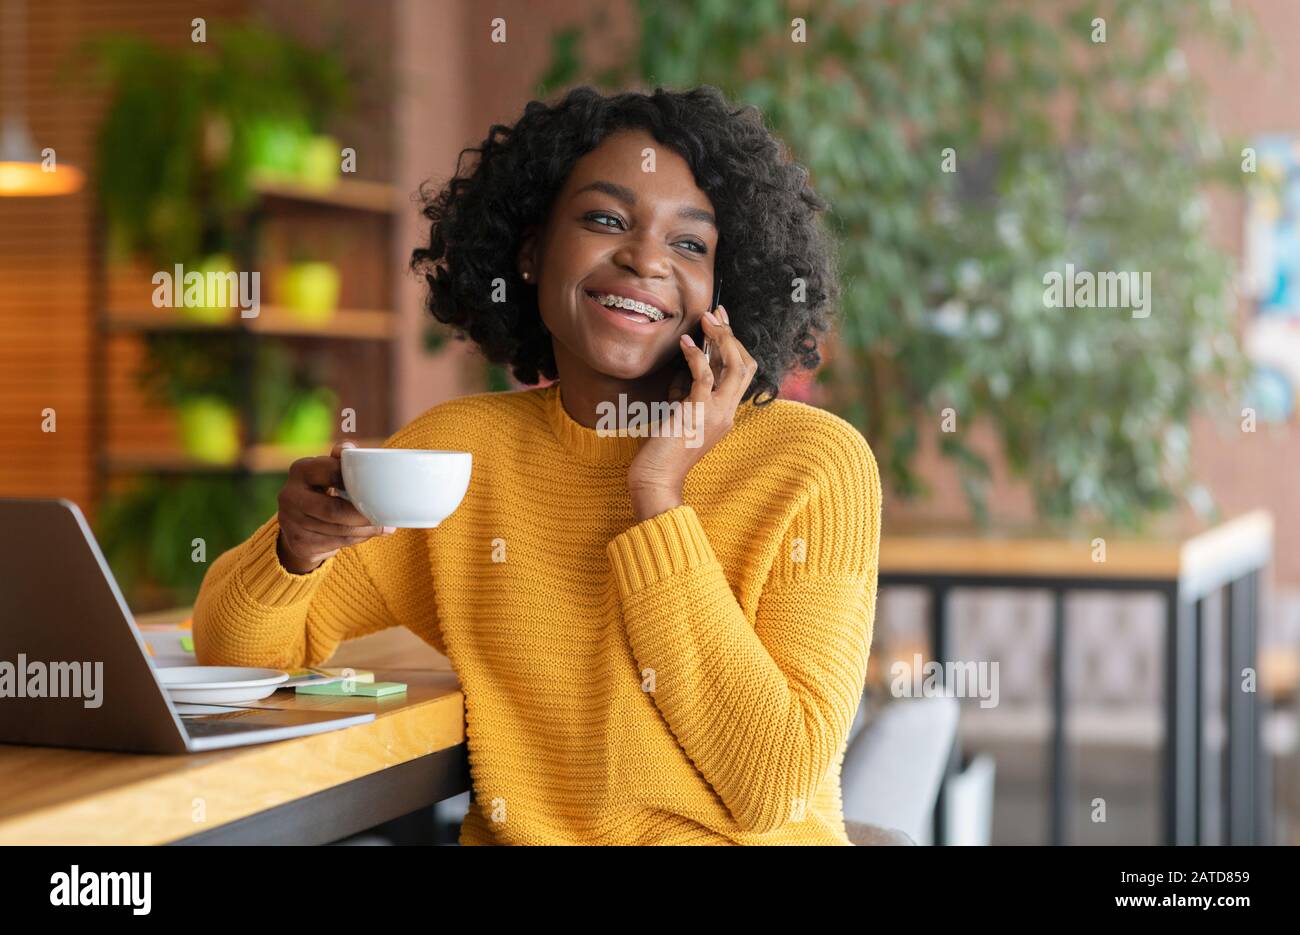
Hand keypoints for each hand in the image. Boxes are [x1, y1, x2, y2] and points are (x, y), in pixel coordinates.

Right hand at [275, 440, 396, 573]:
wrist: (298, 524)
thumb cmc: (323, 489)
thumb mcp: (329, 470)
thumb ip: (343, 459)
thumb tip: (352, 449)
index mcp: (301, 469)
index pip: (333, 474)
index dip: (356, 482)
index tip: (377, 488)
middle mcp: (290, 495)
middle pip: (334, 510)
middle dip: (363, 516)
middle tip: (385, 516)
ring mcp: (291, 521)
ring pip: (338, 530)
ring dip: (365, 530)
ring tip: (383, 526)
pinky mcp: (299, 542)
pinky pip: (335, 543)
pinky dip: (356, 540)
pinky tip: (366, 534)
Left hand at [627, 304, 757, 519]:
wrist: (656, 479)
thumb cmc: (661, 450)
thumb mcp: (679, 414)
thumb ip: (686, 392)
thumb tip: (683, 368)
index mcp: (725, 414)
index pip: (742, 373)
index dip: (734, 346)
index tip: (719, 324)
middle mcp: (727, 413)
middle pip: (746, 365)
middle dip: (733, 335)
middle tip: (717, 313)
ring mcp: (716, 414)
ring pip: (735, 366)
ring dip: (722, 338)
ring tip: (706, 319)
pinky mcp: (698, 413)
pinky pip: (705, 376)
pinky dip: (697, 355)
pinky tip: (685, 343)